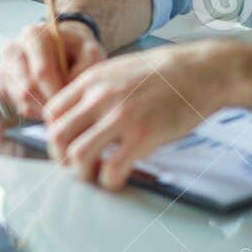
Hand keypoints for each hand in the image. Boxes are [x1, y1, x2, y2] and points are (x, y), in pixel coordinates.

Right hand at [0, 18, 105, 116]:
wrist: (63, 48)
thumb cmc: (78, 50)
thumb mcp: (90, 52)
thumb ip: (85, 68)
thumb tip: (68, 87)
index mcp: (33, 35)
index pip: (41, 71)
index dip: (57, 91)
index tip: (72, 102)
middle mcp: (13, 49)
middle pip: (27, 88)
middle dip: (50, 104)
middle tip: (68, 112)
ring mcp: (5, 67)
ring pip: (21, 99)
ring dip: (43, 109)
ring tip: (62, 108)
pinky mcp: (3, 83)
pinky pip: (18, 105)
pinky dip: (37, 111)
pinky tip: (51, 106)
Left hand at [42, 41, 238, 188]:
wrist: (200, 70)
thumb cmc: (162, 72)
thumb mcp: (118, 70)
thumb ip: (94, 90)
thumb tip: (77, 116)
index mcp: (91, 80)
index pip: (51, 113)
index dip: (55, 135)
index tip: (66, 146)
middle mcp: (100, 97)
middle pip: (58, 136)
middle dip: (61, 158)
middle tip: (75, 166)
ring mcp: (121, 116)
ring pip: (78, 154)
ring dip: (82, 173)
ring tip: (94, 176)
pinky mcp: (144, 135)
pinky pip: (112, 168)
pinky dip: (109, 181)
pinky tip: (116, 180)